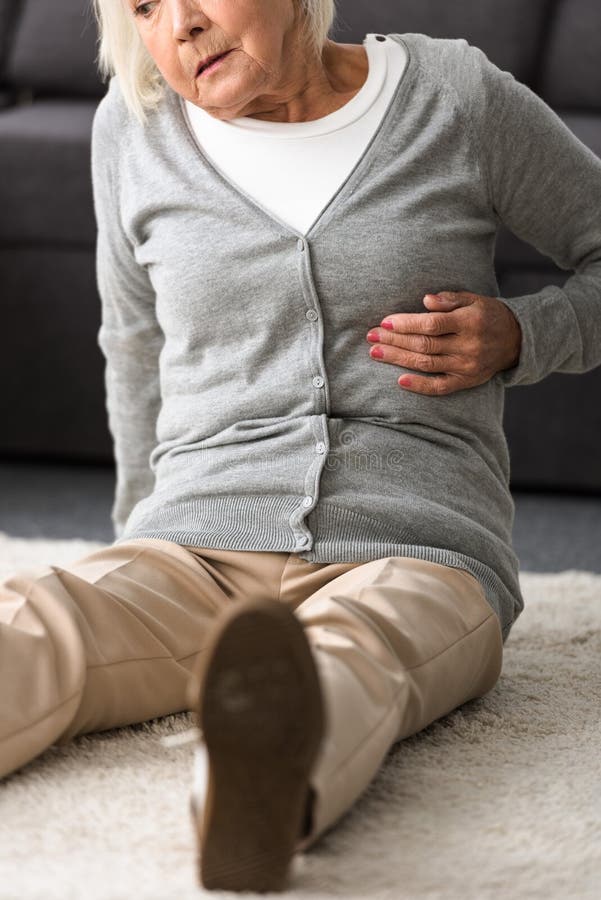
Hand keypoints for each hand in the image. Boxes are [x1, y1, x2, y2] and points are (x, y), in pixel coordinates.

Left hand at [365, 291, 521, 395]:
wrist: (516, 340)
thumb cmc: (487, 315)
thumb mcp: (474, 299)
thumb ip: (450, 299)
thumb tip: (425, 300)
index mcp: (469, 322)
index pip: (431, 324)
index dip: (406, 323)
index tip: (384, 321)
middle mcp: (468, 346)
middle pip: (424, 345)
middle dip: (394, 340)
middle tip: (371, 336)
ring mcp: (466, 366)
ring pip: (426, 364)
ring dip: (398, 359)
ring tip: (376, 352)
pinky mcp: (466, 381)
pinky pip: (440, 387)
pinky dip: (419, 386)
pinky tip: (399, 381)